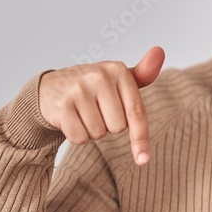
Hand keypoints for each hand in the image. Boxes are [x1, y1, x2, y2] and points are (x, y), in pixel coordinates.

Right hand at [38, 47, 164, 164]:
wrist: (51, 87)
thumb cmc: (94, 88)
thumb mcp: (118, 79)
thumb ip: (143, 73)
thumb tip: (160, 51)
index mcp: (118, 70)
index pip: (136, 112)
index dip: (141, 138)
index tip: (143, 160)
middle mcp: (98, 76)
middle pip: (118, 127)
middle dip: (108, 126)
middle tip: (96, 110)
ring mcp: (78, 90)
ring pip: (98, 134)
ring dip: (92, 131)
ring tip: (83, 112)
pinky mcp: (61, 106)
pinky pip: (79, 138)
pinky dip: (77, 135)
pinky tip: (71, 118)